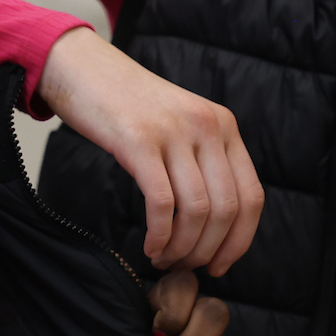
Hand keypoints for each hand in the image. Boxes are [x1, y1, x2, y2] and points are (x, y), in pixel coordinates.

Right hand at [38, 28, 264, 274]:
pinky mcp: (138, 140)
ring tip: (162, 258)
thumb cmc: (127, 107)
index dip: (240, 241)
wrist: (83, 68)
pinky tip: (149, 245)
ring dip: (181, 247)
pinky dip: (159, 235)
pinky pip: (162, 203)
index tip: (219, 265)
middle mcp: (207, 126)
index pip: (252, 196)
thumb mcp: (181, 124)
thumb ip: (203, 159)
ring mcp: (174, 131)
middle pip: (227, 209)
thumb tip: (216, 223)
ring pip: (197, 210)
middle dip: (206, 250)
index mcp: (224, 125)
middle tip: (183, 267)